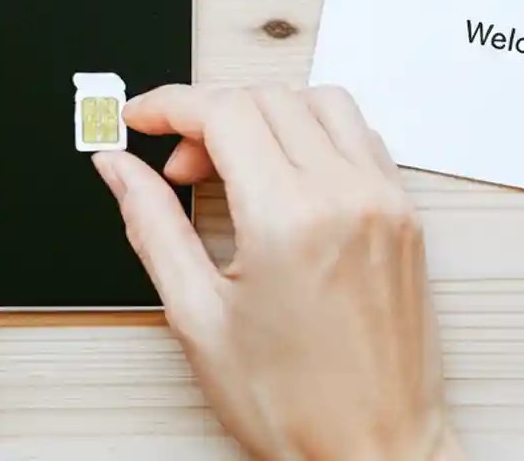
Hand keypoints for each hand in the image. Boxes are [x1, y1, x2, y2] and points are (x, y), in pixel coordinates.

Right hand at [92, 85, 461, 460]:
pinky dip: (314, 134)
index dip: (168, 105)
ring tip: (233, 166)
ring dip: (266, 113)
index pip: (223, 112)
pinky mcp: (406, 216)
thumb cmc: (294, 405)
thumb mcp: (199, 317)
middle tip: (176, 166)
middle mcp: (346, 196)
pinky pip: (360, 137)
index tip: (139, 118)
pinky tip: (286, 177)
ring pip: (319, 102)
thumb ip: (153, 226)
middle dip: (208, 115)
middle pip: (266, 98)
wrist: (377, 450)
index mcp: (289, 219)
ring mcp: (385, 201)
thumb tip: (118, 170)